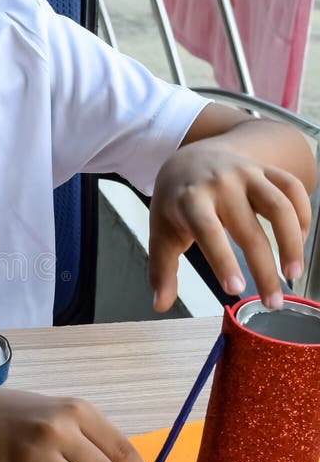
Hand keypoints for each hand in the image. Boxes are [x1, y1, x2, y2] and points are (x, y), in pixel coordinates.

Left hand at [149, 137, 311, 311]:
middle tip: (271, 303)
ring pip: (279, 207)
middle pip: (248, 229)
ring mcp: (247, 173)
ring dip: (291, 243)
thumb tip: (160, 306)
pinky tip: (298, 241)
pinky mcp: (267, 169)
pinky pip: (293, 189)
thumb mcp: (161, 231)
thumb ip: (161, 269)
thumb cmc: (176, 202)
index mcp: (190, 200)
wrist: (190, 155)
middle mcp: (221, 184)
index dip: (222, 260)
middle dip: (263, 269)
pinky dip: (302, 215)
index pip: (208, 231)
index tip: (235, 290)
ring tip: (293, 275)